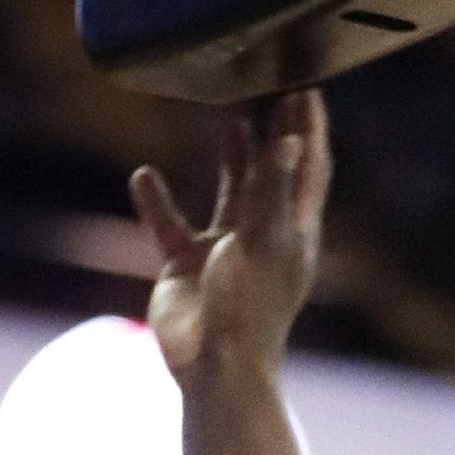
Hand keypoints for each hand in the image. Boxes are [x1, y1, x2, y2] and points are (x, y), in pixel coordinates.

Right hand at [131, 90, 331, 387]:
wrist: (214, 366)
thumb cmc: (249, 307)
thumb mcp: (263, 241)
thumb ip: (272, 189)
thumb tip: (292, 140)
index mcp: (294, 231)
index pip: (309, 168)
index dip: (310, 129)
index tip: (308, 87)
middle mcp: (265, 236)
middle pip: (275, 174)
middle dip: (278, 134)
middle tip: (276, 89)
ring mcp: (227, 251)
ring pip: (232, 195)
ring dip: (233, 160)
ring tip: (231, 120)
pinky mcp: (188, 265)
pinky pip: (171, 225)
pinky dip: (158, 202)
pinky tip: (144, 175)